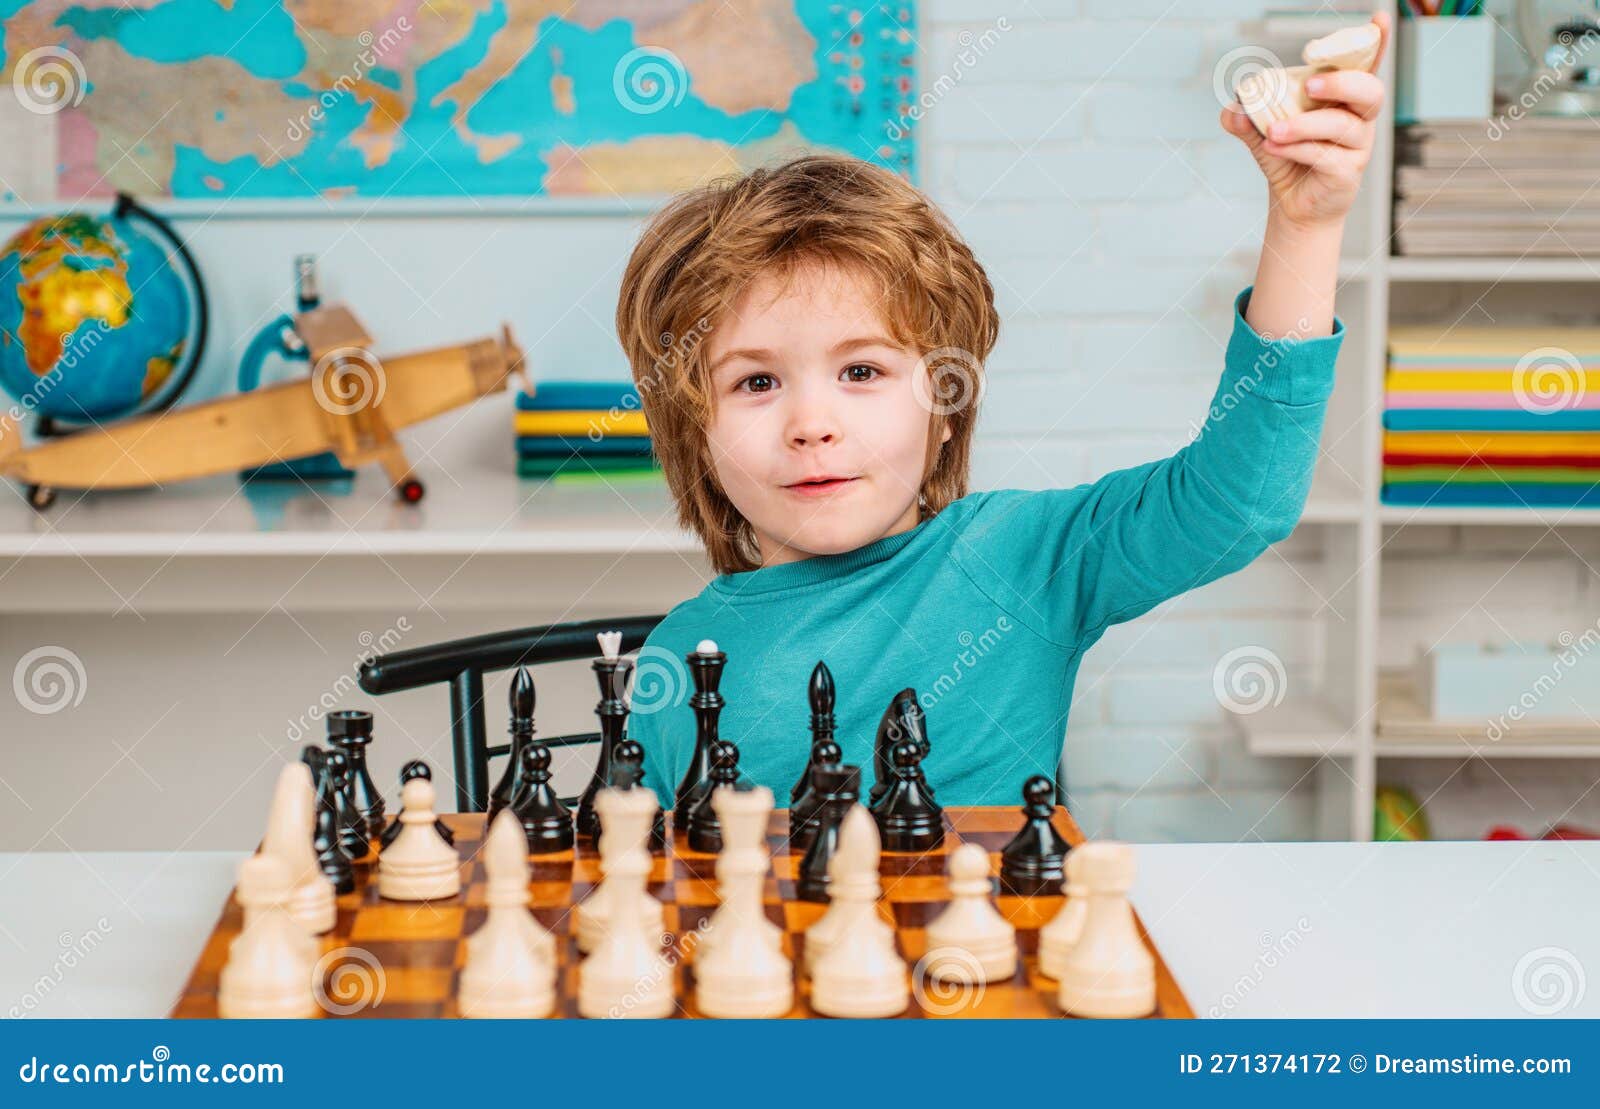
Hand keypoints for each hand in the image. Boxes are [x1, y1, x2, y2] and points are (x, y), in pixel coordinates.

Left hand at [1219, 10, 1389, 231]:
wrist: (1291, 205)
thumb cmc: (1286, 158)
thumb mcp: (1262, 132)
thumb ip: (1246, 117)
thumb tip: (1234, 108)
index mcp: (1343, 97)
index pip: (1366, 64)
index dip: (1376, 41)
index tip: (1379, 18)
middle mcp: (1358, 117)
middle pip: (1370, 90)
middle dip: (1341, 82)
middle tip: (1309, 85)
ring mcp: (1358, 145)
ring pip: (1342, 125)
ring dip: (1304, 125)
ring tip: (1272, 131)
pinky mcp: (1348, 172)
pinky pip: (1326, 155)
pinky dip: (1297, 149)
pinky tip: (1274, 148)